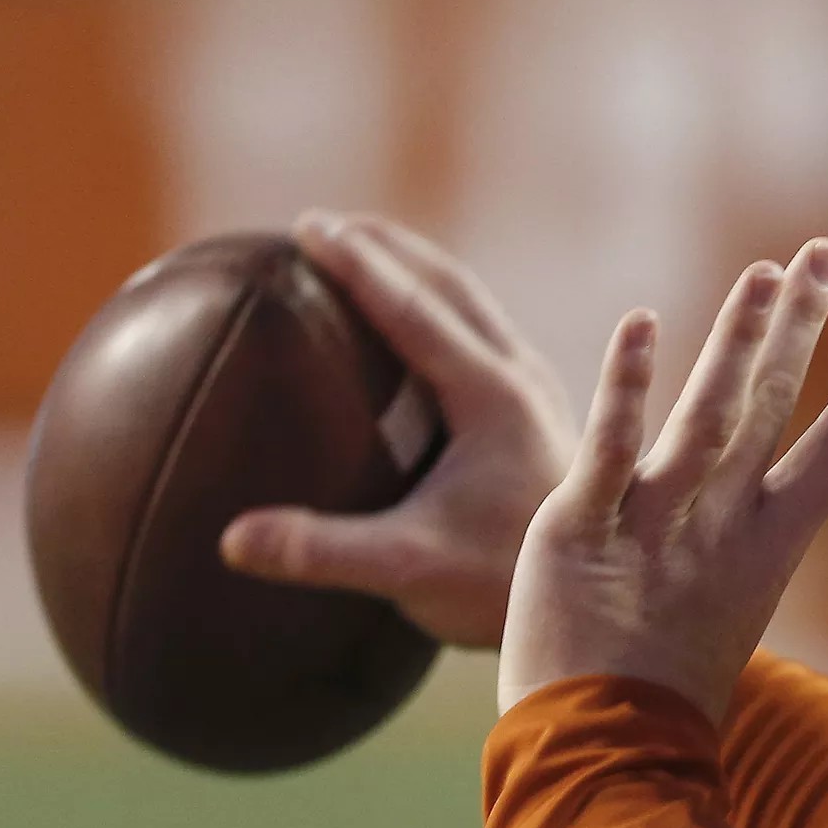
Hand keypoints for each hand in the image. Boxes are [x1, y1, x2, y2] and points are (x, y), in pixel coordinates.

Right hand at [219, 211, 577, 647]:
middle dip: (387, 248)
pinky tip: (416, 330)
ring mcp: (537, 396)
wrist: (597, 604)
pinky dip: (440, 311)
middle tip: (325, 222)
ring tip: (366, 251)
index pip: (413, 309)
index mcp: (492, 397)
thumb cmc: (503, 587)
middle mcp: (521, 381)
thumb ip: (321, 551)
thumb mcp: (408, 569)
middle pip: (450, 289)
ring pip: (474, 307)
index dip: (357, 263)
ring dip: (418, 271)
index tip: (308, 225)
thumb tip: (230, 540)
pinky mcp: (540, 418)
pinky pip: (484, 339)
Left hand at [496, 240, 827, 721]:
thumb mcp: (711, 619)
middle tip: (822, 251)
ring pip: (706, 414)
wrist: (608, 758)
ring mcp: (656, 525)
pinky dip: (626, 385)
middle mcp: (722, 528)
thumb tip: (738, 526)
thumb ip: (720, 558)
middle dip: (801, 327)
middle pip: (772, 409)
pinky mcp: (579, 529)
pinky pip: (608, 446)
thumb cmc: (657, 704)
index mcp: (767, 551)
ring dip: (738, 339)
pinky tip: (642, 324)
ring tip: (763, 271)